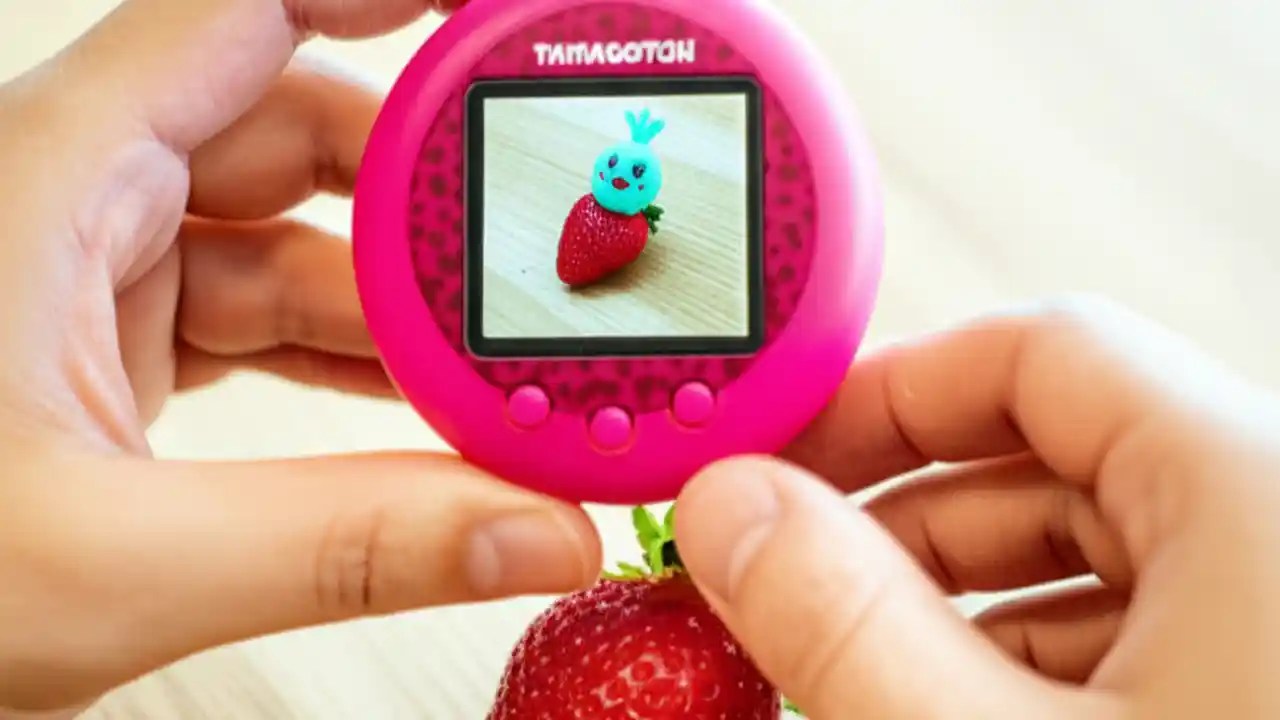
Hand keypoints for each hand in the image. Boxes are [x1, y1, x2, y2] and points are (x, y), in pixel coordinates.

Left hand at [0, 1, 599, 714]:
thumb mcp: (109, 563)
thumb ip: (345, 545)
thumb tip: (534, 531)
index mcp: (49, 179)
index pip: (245, 7)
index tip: (505, 18)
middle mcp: (76, 201)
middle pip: (300, 129)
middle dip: (428, 203)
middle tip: (532, 262)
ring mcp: (97, 273)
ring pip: (293, 238)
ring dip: (401, 307)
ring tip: (493, 370)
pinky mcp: (114, 345)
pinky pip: (264, 311)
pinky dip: (350, 360)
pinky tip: (419, 414)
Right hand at [675, 298, 1279, 718]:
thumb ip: (854, 627)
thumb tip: (726, 516)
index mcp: (1254, 487)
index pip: (1038, 350)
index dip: (885, 388)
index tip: (778, 452)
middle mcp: (1279, 520)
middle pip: (1051, 451)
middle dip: (897, 513)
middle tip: (788, 575)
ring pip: (1088, 549)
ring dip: (950, 596)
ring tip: (852, 657)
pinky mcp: (1269, 674)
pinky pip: (1138, 624)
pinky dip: (1025, 657)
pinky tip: (953, 707)